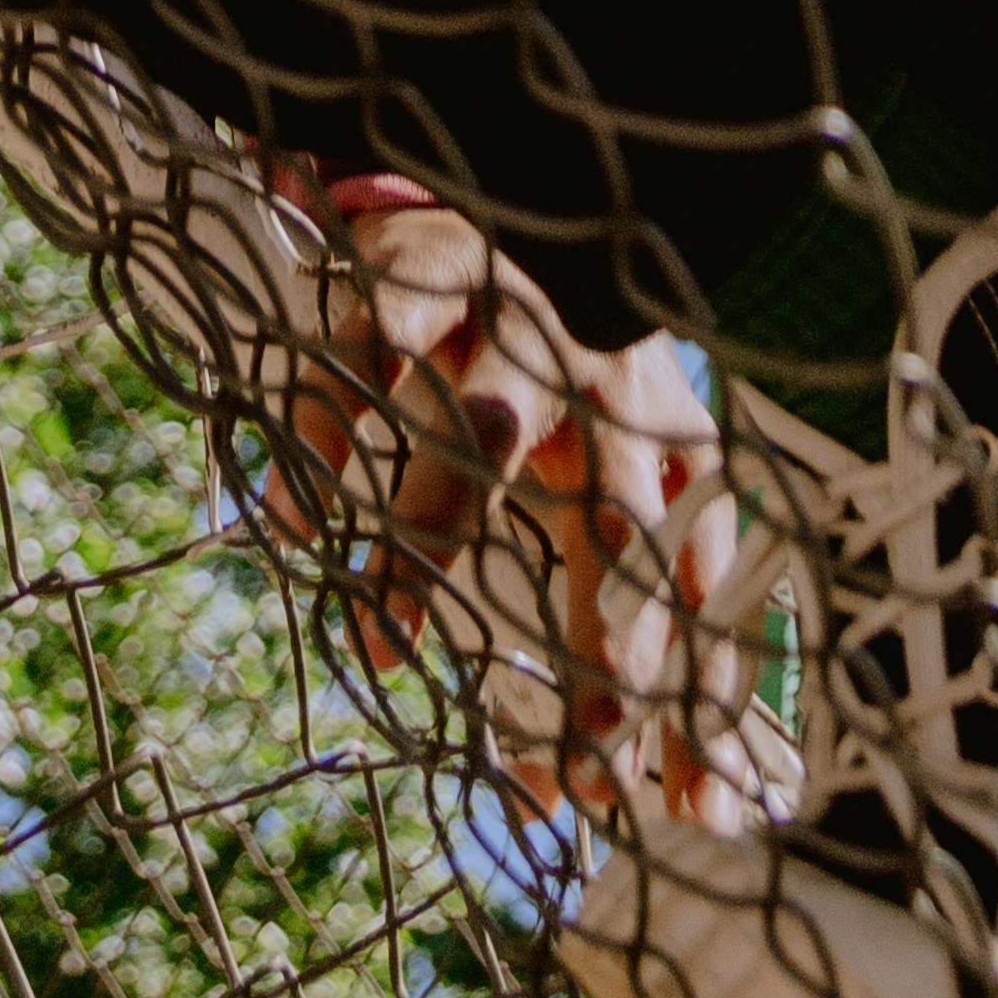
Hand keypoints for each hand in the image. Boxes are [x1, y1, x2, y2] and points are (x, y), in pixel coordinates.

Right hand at [260, 177, 789, 828]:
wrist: (510, 182)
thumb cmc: (569, 377)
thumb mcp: (632, 489)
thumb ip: (659, 634)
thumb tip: (709, 814)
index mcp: (662, 446)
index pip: (688, 591)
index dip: (673, 700)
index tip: (621, 805)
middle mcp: (603, 389)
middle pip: (620, 524)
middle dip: (609, 644)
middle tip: (583, 766)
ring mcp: (515, 324)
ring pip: (483, 433)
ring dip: (432, 544)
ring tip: (383, 648)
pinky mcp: (425, 268)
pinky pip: (373, 347)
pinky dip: (324, 432)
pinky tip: (287, 518)